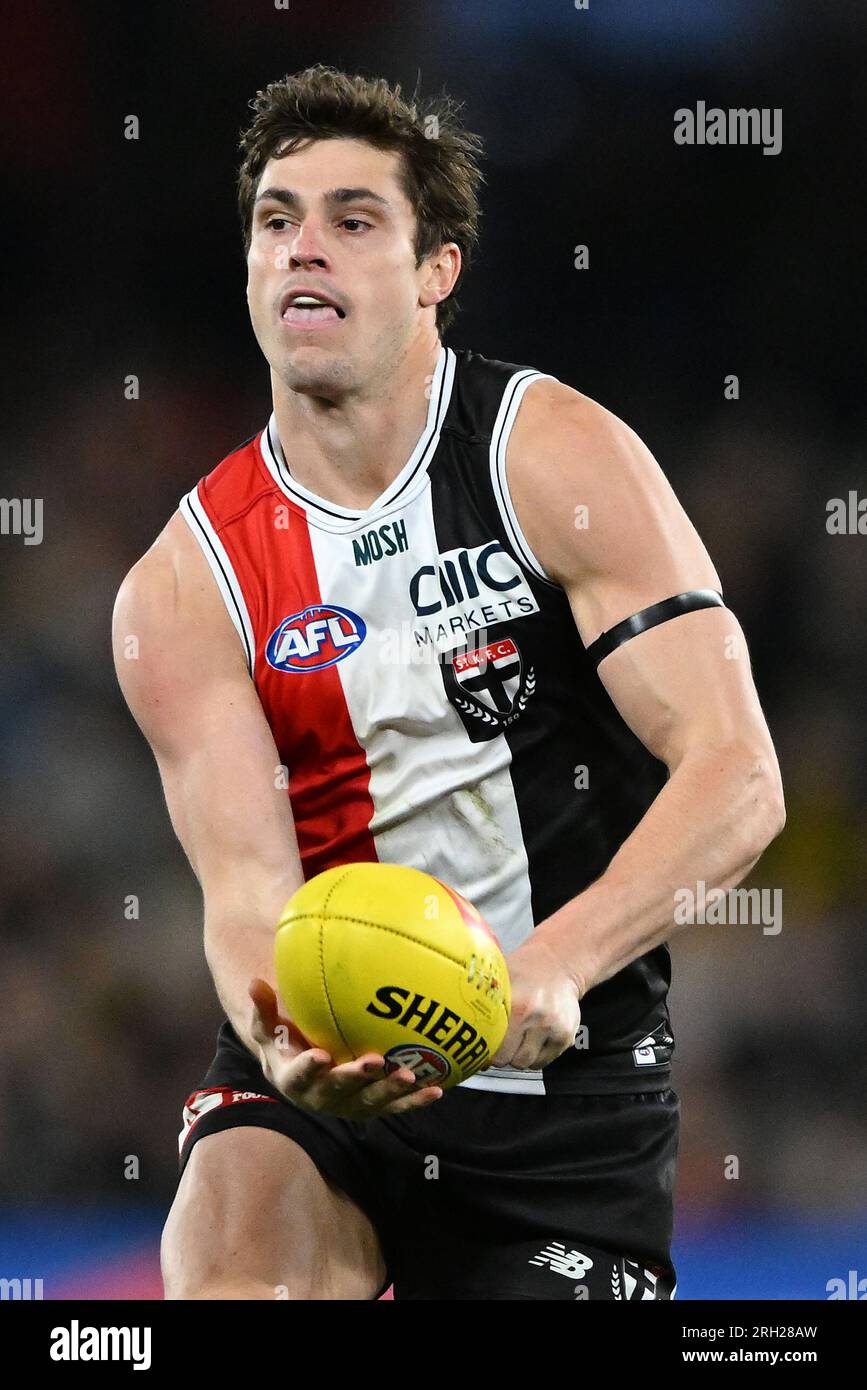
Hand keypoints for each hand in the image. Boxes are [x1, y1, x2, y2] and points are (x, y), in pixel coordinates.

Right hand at [248, 979, 443, 1119]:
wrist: (301, 1075)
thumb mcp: (269, 1028)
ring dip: (390, 1091)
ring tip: (410, 1077)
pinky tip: (436, 1090)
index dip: (309, 1068)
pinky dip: (415, 1100)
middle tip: (373, 1062)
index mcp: (295, 1080)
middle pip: (340, 1091)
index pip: (300, 1075)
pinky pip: (395, 1106)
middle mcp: (323, 1098)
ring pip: (371, 1102)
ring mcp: (350, 1105)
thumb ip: (263, 1009)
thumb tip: (254, 982)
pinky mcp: (372, 1107)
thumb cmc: (285, 1044)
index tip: (320, 1055)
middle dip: (356, 1079)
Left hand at [485, 936, 583, 1070]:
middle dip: (500, 1054)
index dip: (482, 1049)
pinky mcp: (565, 1037)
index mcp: (516, 1004)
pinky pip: (542, 1063)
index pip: (492, 1044)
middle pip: (507, 1059)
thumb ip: (482, 1002)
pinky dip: (534, 1057)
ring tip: (517, 1038)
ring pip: (525, 1064)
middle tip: (499, 1041)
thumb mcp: (499, 978)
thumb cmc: (524, 971)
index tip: (478, 1048)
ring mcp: (553, 1028)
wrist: (558, 964)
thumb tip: (461, 1029)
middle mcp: (536, 1017)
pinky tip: (531, 1039)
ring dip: (517, 1056)